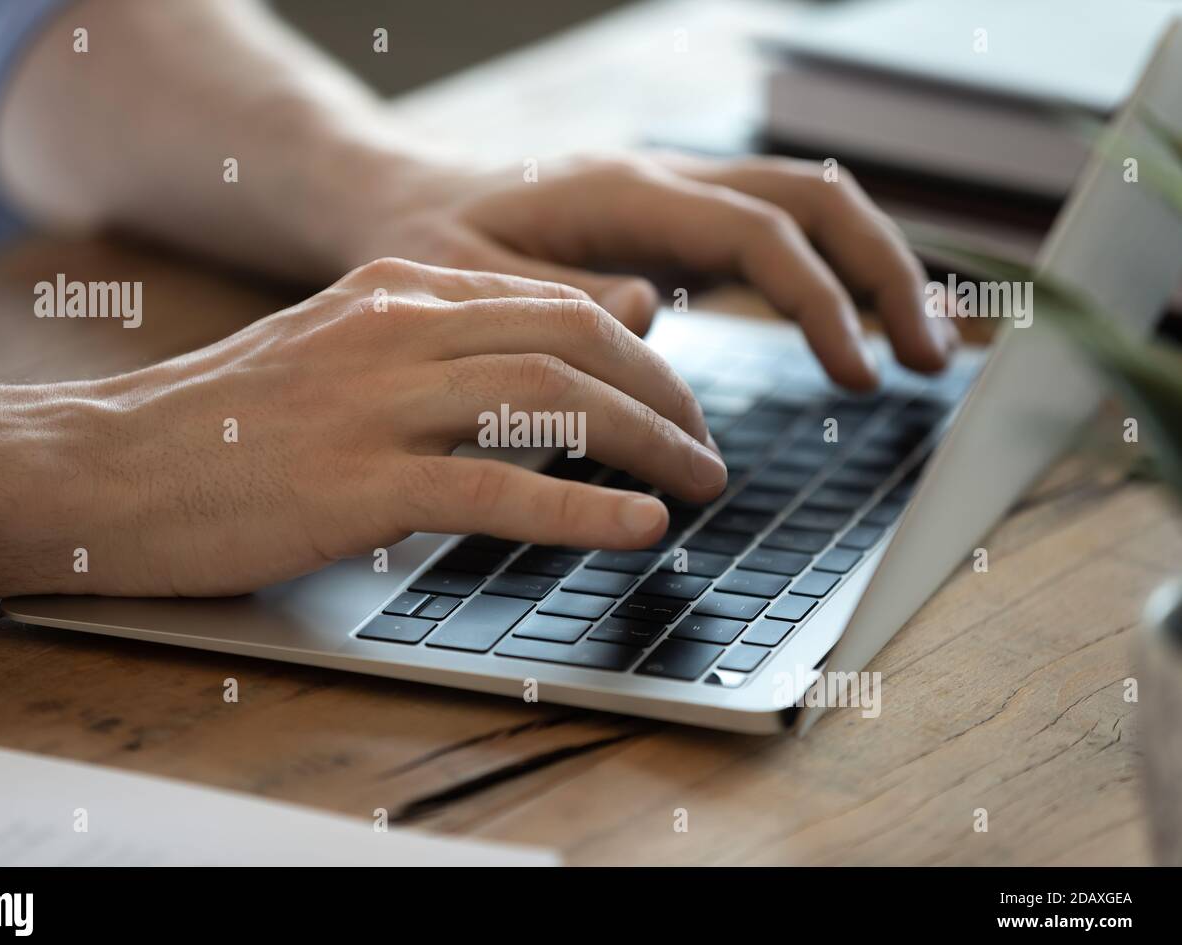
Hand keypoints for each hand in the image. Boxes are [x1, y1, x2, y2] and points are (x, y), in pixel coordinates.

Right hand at [38, 258, 724, 598]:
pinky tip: (638, 526)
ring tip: (699, 487)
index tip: (678, 405)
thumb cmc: (227, 426)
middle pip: (577, 340)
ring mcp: (376, 403)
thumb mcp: (341, 355)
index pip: (558, 303)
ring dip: (648, 446)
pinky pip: (500, 489)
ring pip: (553, 402)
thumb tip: (560, 350)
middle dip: (665, 396)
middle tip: (708, 450)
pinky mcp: (356, 485)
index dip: (641, 356)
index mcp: (396, 289)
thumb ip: (449, 345)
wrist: (105, 469)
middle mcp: (395, 329)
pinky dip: (584, 508)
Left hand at [340, 153, 958, 390]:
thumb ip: (556, 302)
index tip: (855, 376)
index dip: (818, 301)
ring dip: (875, 271)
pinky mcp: (675, 226)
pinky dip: (830, 279)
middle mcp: (663, 180)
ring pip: (808, 207)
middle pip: (814, 198)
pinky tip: (854, 328)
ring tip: (921, 352)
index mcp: (621, 192)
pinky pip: (776, 236)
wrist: (402, 205)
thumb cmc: (428, 248)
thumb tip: (652, 317)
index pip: (756, 233)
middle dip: (885, 273)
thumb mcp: (467, 286)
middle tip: (930, 360)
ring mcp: (675, 197)